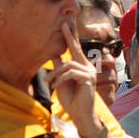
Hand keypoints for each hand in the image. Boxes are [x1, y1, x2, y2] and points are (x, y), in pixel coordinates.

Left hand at [45, 19, 100, 137]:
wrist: (79, 114)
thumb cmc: (71, 99)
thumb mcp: (61, 81)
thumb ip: (59, 68)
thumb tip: (55, 54)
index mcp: (80, 66)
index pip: (75, 49)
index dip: (70, 37)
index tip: (66, 24)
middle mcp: (86, 67)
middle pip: (76, 48)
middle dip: (69, 36)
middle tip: (64, 23)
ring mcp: (89, 72)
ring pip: (68, 65)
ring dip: (55, 73)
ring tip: (49, 82)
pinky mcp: (88, 79)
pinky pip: (71, 73)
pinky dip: (60, 79)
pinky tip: (56, 86)